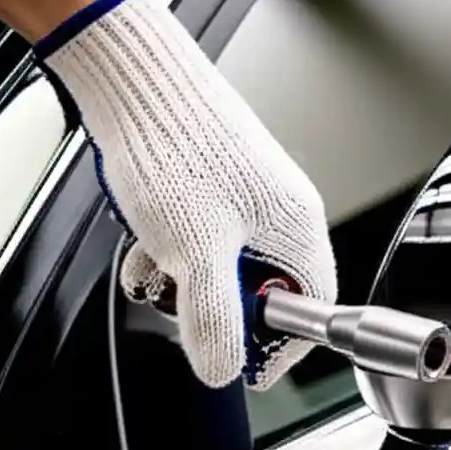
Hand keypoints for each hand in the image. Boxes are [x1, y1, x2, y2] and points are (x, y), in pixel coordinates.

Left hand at [37, 0, 336, 388]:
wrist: (137, 81)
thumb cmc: (177, 149)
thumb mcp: (195, 254)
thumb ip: (214, 320)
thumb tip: (222, 368)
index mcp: (298, 228)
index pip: (312, 307)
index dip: (281, 345)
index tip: (250, 366)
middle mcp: (283, 211)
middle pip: (265, 288)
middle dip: (220, 305)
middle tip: (188, 308)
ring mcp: (249, 195)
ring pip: (227, 263)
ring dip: (189, 277)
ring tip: (157, 269)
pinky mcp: (214, 183)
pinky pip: (202, 236)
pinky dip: (173, 249)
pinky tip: (148, 242)